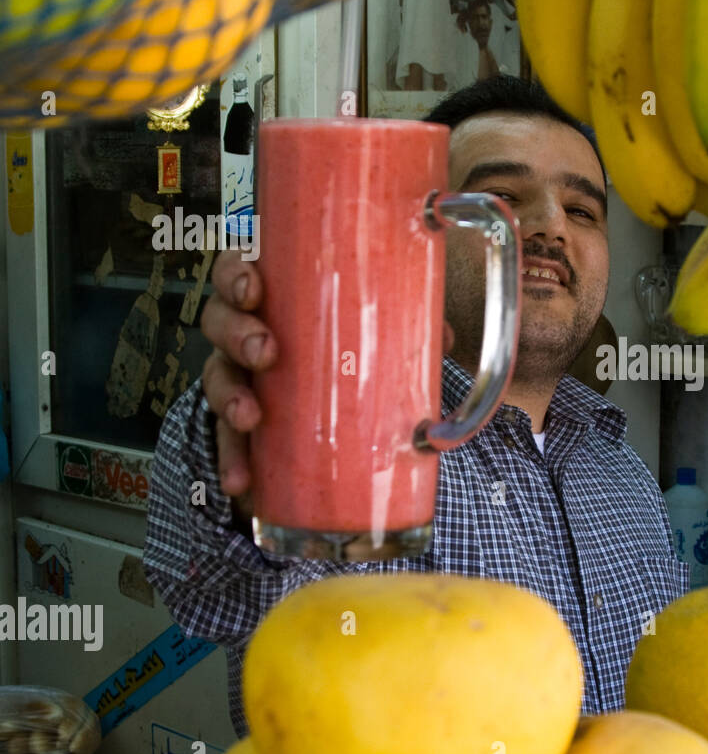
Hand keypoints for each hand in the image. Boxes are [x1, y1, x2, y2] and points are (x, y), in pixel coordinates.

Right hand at [199, 245, 456, 512]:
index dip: (234, 275)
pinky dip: (232, 460)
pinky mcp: (240, 426)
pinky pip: (227, 442)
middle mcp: (244, 333)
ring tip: (250, 417)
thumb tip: (444, 336)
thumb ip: (408, 329)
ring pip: (217, 378)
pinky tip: (241, 482)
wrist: (334, 408)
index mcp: (273, 299)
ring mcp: (238, 378)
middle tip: (267, 352)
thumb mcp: (374, 333)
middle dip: (238, 334)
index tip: (253, 288)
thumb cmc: (345, 349)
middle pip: (219, 321)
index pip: (236, 272)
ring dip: (229, 397)